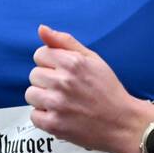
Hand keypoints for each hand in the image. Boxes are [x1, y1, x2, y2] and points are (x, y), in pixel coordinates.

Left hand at [25, 24, 153, 152]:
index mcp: (72, 63)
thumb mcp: (92, 59)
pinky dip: (45, 116)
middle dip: (47, 81)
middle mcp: (62, 82)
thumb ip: (65, 42)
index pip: (40, 54)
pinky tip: (60, 115)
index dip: (50, 63)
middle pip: (34, 75)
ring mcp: (57, 104)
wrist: (122, 123)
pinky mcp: (54, 124)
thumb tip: (42, 29)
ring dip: (43, 99)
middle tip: (65, 89)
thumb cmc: (108, 90)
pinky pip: (34, 115)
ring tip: (62, 102)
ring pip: (31, 94)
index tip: (62, 72)